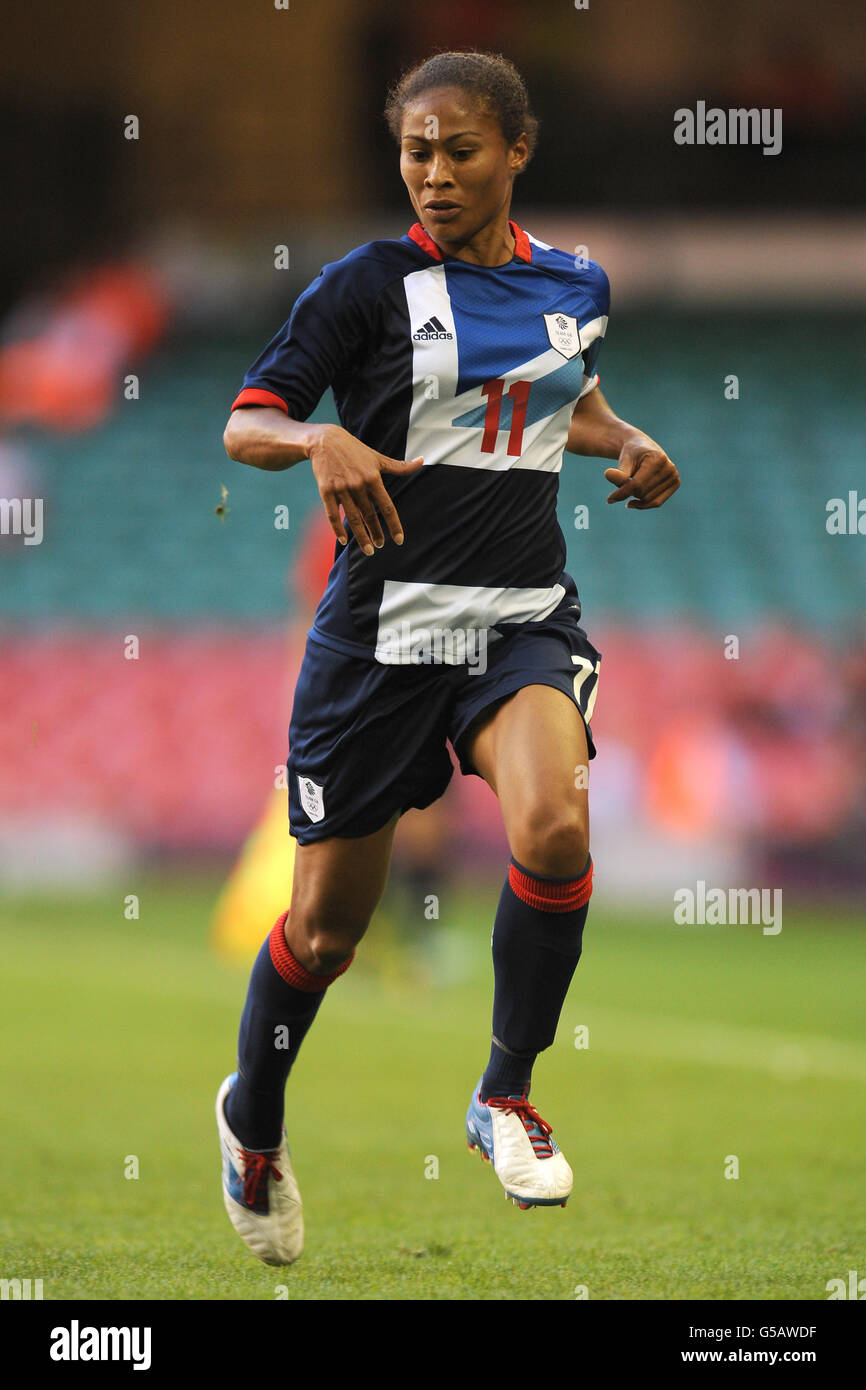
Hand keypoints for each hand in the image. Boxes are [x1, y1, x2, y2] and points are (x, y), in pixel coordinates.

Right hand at [309, 425, 423, 554]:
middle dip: (376, 533)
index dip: (394, 525)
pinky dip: (337, 528)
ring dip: (361, 536)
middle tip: (380, 546)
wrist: (326, 441)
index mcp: (373, 477)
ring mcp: (341, 488)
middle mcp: (358, 484)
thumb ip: (399, 466)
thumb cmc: (355, 450)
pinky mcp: (326, 490)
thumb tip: (421, 462)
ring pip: (353, 518)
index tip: (399, 540)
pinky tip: (343, 540)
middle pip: (370, 515)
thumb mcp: (378, 457)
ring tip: (368, 550)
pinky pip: (332, 514)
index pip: (387, 507)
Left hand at [604, 434, 679, 508]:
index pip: (637, 484)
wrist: (643, 448)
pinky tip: (633, 502)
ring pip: (649, 500)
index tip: (609, 499)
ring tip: (631, 485)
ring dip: (635, 497)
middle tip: (622, 484)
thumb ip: (618, 472)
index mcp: (657, 459)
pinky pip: (657, 502)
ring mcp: (674, 476)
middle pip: (642, 493)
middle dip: (628, 492)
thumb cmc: (631, 454)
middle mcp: (669, 468)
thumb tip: (607, 474)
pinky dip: (643, 505)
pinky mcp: (675, 484)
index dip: (621, 493)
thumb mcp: (623, 461)